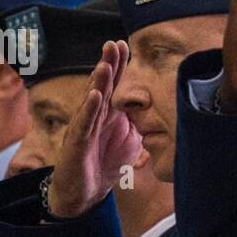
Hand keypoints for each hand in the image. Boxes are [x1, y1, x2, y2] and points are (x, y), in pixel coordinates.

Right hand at [47, 41, 142, 216]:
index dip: (119, 66)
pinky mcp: (76, 144)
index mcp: (106, 113)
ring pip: (91, 101)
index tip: (124, 44)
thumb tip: (159, 113)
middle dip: (108, 64)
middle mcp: (93, 116)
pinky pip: (83, 124)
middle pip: (101, 86)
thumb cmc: (104, 163)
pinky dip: (89, 110)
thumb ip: (140, 124)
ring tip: (105, 65)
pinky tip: (95, 96)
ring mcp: (83, 128)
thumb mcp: (129, 141)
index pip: (113, 85)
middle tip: (113, 44)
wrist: (83, 192)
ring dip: (98, 83)